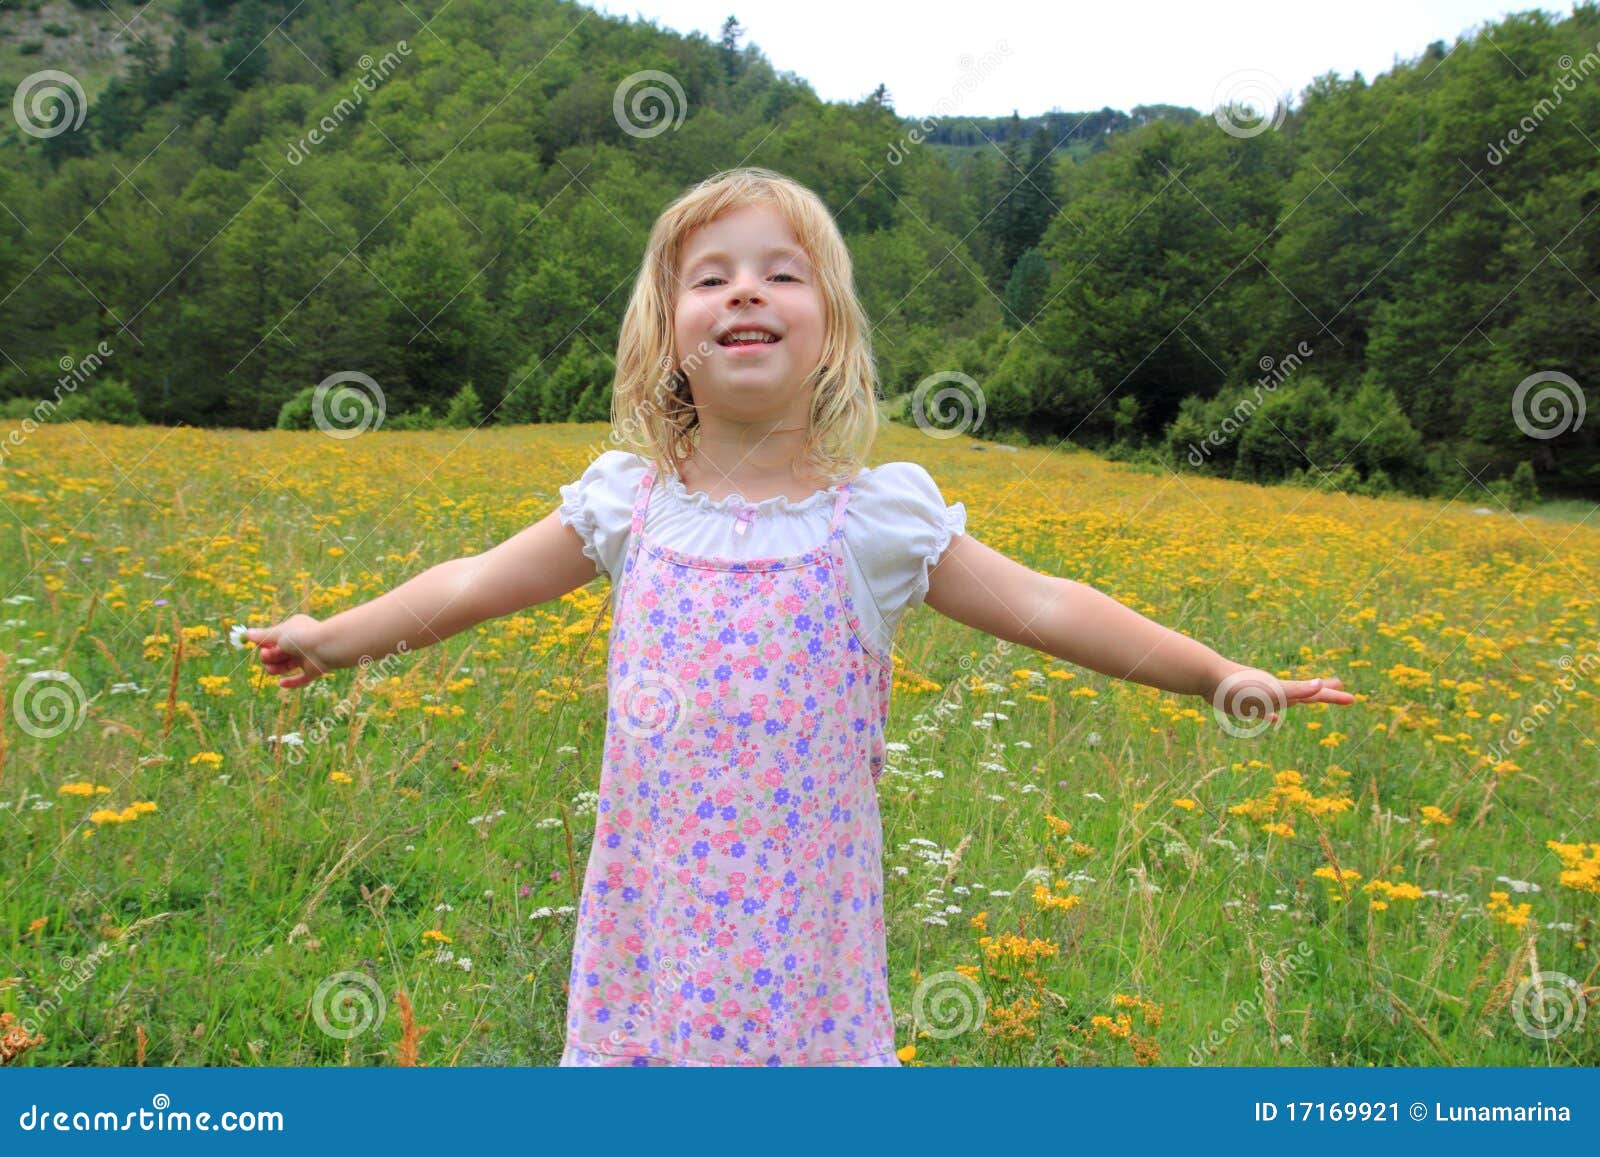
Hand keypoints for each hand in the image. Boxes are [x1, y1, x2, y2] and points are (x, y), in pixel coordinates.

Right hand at [242, 615, 330, 688]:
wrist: (325, 647)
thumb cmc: (300, 636)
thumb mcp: (278, 633)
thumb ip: (263, 635)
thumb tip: (247, 633)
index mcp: (292, 630)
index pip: (272, 639)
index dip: (264, 644)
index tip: (258, 645)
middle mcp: (299, 643)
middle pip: (276, 654)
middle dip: (268, 656)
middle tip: (268, 655)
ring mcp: (306, 657)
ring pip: (285, 667)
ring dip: (275, 668)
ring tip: (273, 668)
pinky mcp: (313, 670)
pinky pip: (301, 679)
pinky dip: (291, 682)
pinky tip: (281, 683)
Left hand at [1207, 664, 1354, 727]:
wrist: (1208, 677)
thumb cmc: (1240, 685)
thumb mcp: (1273, 691)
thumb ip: (1298, 690)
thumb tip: (1322, 683)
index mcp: (1284, 690)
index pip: (1315, 693)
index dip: (1333, 696)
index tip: (1352, 697)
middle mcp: (1276, 691)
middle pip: (1306, 693)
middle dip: (1324, 693)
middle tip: (1342, 689)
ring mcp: (1261, 698)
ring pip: (1287, 700)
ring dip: (1301, 701)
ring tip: (1311, 700)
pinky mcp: (1245, 705)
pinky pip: (1263, 712)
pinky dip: (1271, 716)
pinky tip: (1272, 719)